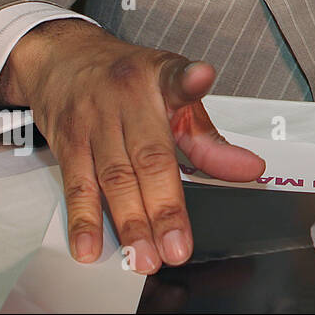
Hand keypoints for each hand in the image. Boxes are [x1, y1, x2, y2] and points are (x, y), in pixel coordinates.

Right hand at [0, 19, 264, 272]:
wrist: (64, 57)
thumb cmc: (128, 79)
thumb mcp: (173, 95)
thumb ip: (208, 138)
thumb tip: (250, 169)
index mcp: (160, 79)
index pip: (177, 79)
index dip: (191, 81)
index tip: (202, 77)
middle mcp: (125, 100)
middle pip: (147, 156)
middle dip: (163, 206)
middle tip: (177, 248)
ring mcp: (92, 122)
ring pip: (112, 177)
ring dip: (128, 223)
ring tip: (143, 257)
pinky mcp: (65, 143)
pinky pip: (76, 185)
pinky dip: (84, 219)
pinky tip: (91, 246)